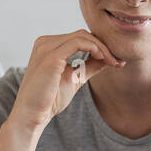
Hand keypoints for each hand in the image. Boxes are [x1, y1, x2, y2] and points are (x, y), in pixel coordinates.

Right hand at [7, 30, 124, 129]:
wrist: (32, 115)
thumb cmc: (49, 99)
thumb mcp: (74, 79)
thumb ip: (89, 66)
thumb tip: (107, 59)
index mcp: (48, 46)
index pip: (79, 38)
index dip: (100, 47)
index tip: (116, 61)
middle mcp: (45, 42)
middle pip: (82, 35)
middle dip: (103, 46)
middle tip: (118, 61)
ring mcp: (46, 47)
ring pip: (82, 36)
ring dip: (102, 48)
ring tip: (113, 62)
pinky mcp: (51, 56)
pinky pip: (78, 42)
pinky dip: (95, 49)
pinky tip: (104, 59)